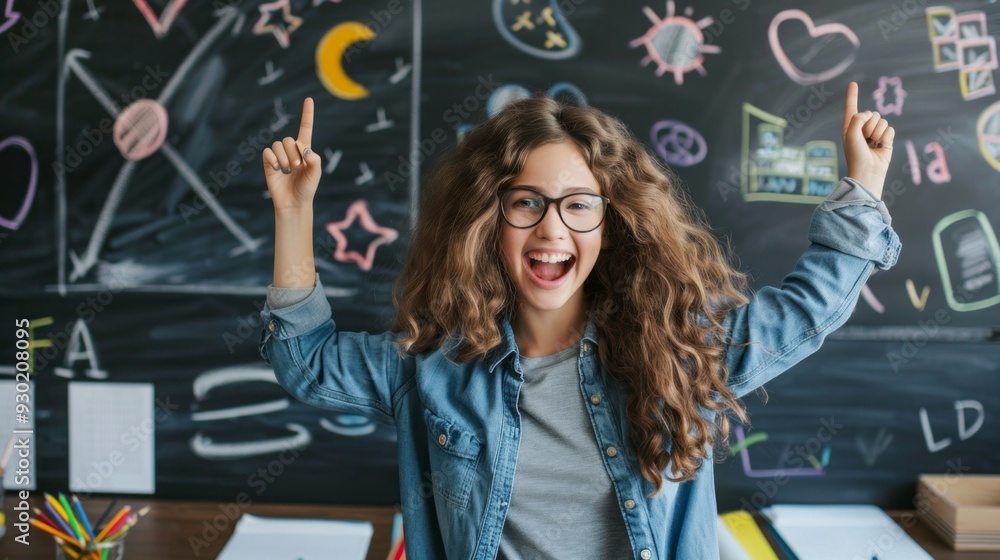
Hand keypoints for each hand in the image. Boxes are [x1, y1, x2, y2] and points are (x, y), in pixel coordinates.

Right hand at [262, 98, 322, 212]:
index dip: (307, 114)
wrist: (294, 202)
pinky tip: (278, 170)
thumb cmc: (307, 188)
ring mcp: (279, 156)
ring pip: (277, 145)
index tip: (309, 99)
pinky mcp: (269, 163)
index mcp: (305, 150)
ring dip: (284, 159)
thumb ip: (314, 158)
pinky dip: (273, 160)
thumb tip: (303, 148)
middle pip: (288, 139)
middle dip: (293, 153)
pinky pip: (267, 153)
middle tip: (297, 167)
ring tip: (288, 171)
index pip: (305, 128)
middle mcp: (291, 150)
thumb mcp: (316, 173)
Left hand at [842, 82, 893, 197]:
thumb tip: (868, 114)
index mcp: (850, 127)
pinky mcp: (886, 139)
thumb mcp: (850, 135)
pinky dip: (886, 137)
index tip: (853, 83)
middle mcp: (862, 129)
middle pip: (871, 113)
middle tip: (865, 140)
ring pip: (882, 120)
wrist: (868, 172)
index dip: (852, 96)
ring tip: (872, 145)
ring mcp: (874, 134)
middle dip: (869, 125)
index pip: (851, 108)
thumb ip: (856, 119)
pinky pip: (890, 129)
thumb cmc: (856, 156)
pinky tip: (881, 147)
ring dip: (878, 132)